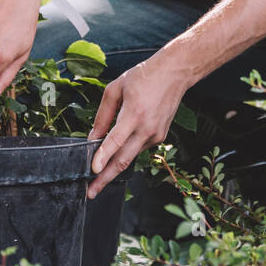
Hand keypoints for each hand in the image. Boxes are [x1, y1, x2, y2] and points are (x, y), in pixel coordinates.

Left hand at [86, 53, 191, 199]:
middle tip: (91, 192)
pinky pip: (138, 148)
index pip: (116, 140)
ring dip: (114, 167)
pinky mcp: (160, 136)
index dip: (103, 157)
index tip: (93, 171)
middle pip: (124, 159)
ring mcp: (156, 134)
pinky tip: (120, 148)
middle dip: (105, 178)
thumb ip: (103, 115)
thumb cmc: (144, 76)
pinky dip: (127, 151)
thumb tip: (92, 137)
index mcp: (134, 113)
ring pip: (131, 156)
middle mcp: (147, 128)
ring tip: (98, 176)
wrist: (175, 74)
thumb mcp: (116, 89)